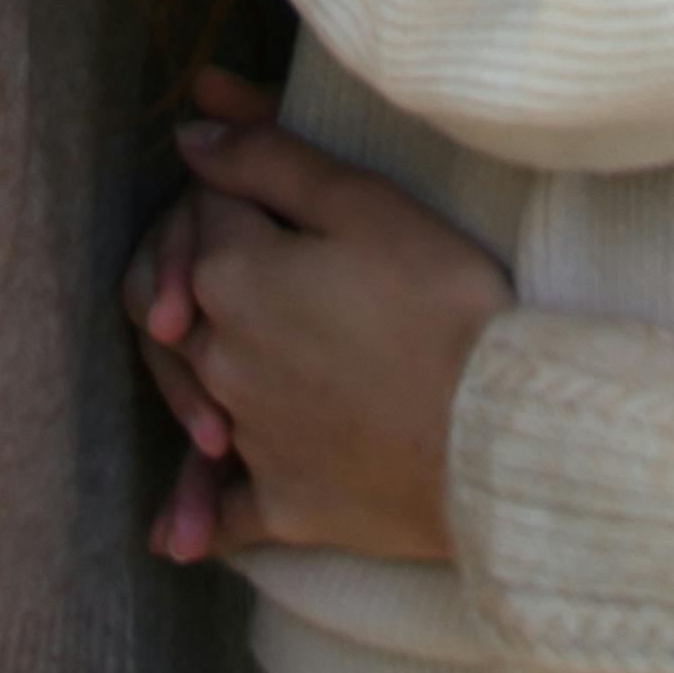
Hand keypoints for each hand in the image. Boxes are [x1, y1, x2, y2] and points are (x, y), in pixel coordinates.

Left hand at [137, 89, 509, 572]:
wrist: (497, 432)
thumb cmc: (441, 303)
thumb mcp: (364, 203)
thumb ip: (268, 159)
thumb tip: (191, 134)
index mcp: (230, 275)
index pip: (202, 209)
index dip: (233, 186)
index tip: (272, 183)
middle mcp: (219, 358)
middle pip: (184, 301)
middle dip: (199, 274)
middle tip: (246, 261)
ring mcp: (249, 438)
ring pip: (196, 397)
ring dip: (192, 381)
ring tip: (202, 370)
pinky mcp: (284, 505)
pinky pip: (224, 512)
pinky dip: (200, 515)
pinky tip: (176, 538)